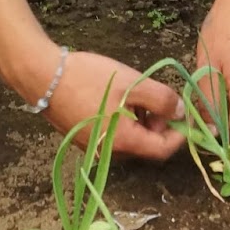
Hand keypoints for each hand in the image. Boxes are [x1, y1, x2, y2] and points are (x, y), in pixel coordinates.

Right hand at [38, 49, 186, 160]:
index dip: (180, 133)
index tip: (186, 114)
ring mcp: (94, 147)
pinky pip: (114, 133)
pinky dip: (124, 119)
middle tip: (158, 95)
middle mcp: (109, 152)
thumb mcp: (132, 83)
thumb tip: (181, 112)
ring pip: (131, 137)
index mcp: (123, 143)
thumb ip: (161, 99)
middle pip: (146, 144)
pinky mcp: (84, 138)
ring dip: (141, 119)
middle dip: (159, 122)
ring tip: (136, 90)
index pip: (162, 149)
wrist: (43, 76)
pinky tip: (118, 96)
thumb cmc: (89, 79)